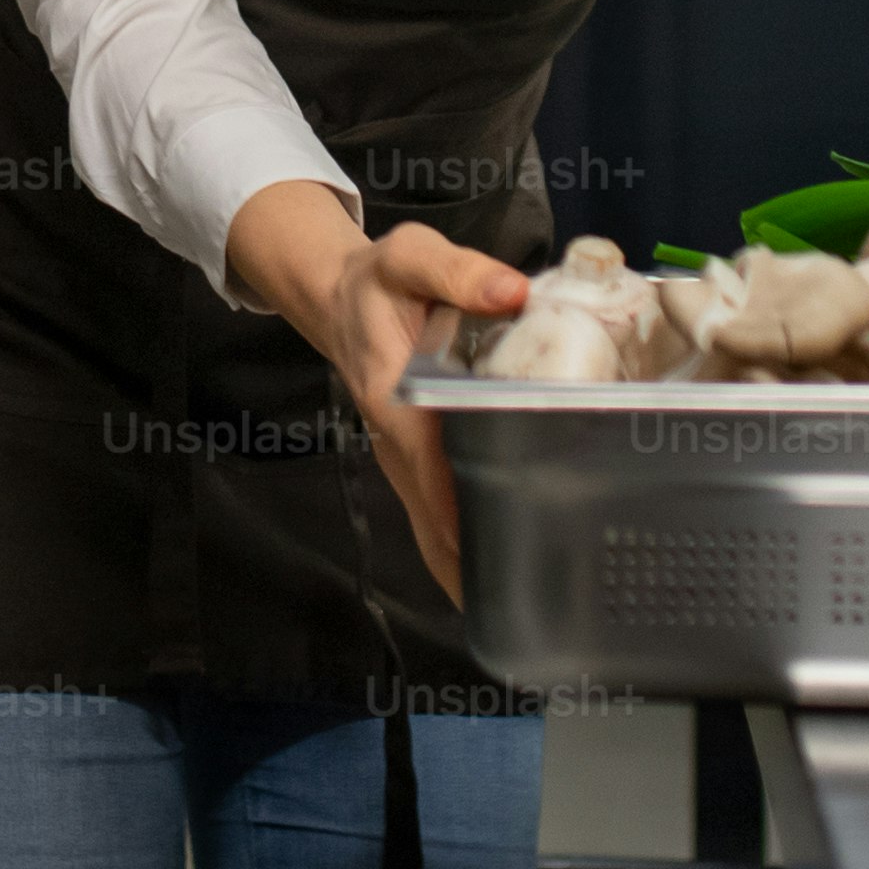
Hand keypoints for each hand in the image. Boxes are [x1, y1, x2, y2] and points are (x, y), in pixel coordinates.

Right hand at [226, 182, 525, 602]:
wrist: (338, 295)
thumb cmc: (381, 281)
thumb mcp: (411, 258)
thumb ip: (459, 272)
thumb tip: (510, 291)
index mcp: (396, 398)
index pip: (432, 467)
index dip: (462, 513)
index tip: (498, 555)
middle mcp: (396, 441)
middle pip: (433, 520)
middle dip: (472, 564)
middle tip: (530, 607)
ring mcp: (401, 459)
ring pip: (431, 528)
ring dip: (466, 568)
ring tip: (520, 611)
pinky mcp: (411, 462)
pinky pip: (434, 517)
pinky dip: (457, 552)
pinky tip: (488, 579)